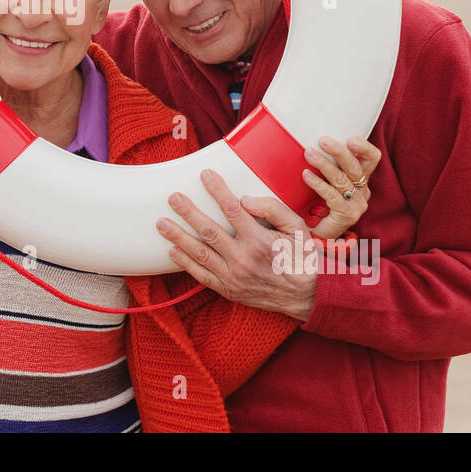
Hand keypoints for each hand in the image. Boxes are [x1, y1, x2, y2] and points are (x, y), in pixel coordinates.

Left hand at [156, 169, 335, 320]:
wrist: (308, 297)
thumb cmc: (303, 258)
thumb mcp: (297, 228)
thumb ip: (273, 209)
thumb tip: (245, 199)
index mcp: (260, 241)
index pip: (232, 209)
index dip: (217, 190)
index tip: (205, 175)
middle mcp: (243, 259)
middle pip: (208, 231)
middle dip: (188, 212)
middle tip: (173, 197)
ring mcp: (234, 277)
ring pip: (199, 254)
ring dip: (178, 237)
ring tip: (162, 223)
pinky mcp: (229, 290)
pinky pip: (202, 276)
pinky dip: (186, 263)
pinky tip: (173, 251)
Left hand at [304, 135, 380, 238]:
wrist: (318, 235)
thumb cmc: (320, 204)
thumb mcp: (327, 180)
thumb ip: (327, 164)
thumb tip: (312, 141)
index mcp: (361, 179)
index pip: (372, 158)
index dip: (365, 147)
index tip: (351, 138)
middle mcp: (363, 191)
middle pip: (356, 167)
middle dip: (340, 152)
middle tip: (323, 140)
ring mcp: (357, 204)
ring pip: (342, 180)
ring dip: (324, 165)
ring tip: (308, 154)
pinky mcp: (347, 215)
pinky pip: (332, 196)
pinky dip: (318, 183)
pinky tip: (305, 175)